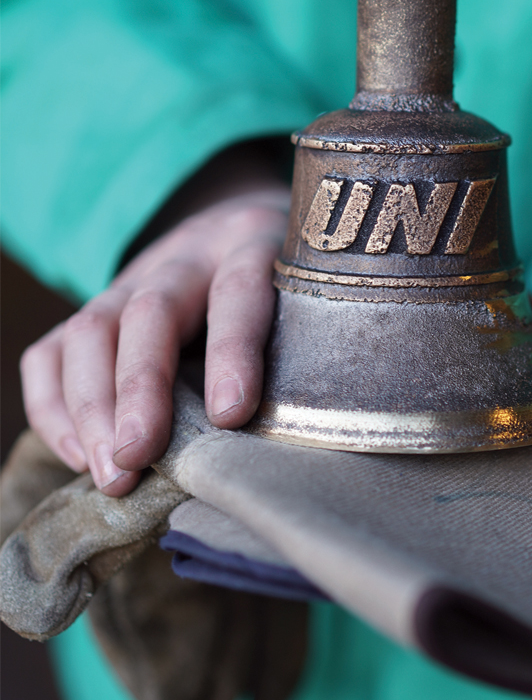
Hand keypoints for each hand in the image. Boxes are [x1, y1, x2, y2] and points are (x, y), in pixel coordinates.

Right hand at [21, 185, 289, 496]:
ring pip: (91, 329)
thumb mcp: (313, 303)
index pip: (239, 292)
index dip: (232, 351)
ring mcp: (133, 276)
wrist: (243, 224)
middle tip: (137, 458)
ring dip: (90, 409)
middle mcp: (188, 255)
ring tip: (112, 474)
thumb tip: (289, 453)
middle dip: (138, 390)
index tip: (230, 416)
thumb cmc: (291, 291)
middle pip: (150, 312)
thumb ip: (304, 356)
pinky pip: (51, 350)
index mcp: (253, 246)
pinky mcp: (97, 306)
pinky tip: (81, 457)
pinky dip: (54, 407)